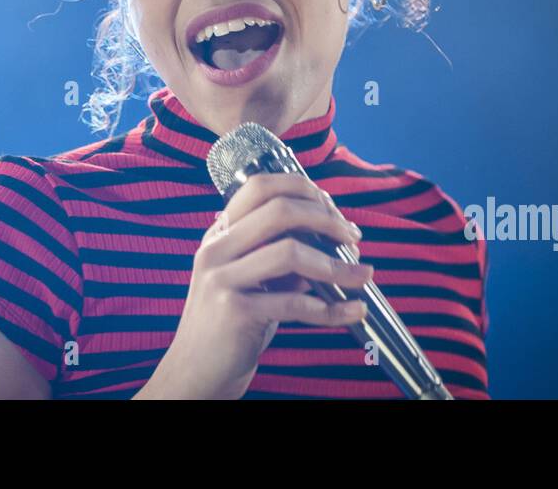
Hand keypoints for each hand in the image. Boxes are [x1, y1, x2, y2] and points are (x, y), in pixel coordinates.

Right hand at [136, 172, 372, 398]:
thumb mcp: (251, 279)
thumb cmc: (231, 324)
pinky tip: (351, 312)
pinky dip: (330, 308)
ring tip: (363, 276)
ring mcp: (222, 279)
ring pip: (289, 252)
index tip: (332, 208)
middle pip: (279, 211)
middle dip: (326, 219)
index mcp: (220, 233)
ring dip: (336, 264)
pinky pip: (293, 303)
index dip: (302, 188)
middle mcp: (216, 249)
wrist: (195, 371)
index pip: (260, 186)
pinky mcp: (234, 312)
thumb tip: (332, 240)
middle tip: (353, 238)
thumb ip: (280, 255)